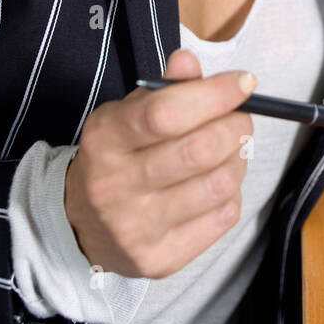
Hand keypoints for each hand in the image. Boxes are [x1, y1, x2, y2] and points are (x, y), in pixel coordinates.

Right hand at [63, 47, 255, 278]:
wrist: (80, 225)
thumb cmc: (118, 156)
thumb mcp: (128, 114)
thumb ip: (163, 88)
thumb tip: (188, 62)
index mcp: (105, 138)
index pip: (166, 113)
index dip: (215, 94)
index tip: (244, 82)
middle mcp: (114, 185)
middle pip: (199, 150)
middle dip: (236, 127)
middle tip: (241, 120)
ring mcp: (135, 228)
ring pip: (219, 185)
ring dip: (238, 160)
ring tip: (229, 152)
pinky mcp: (158, 260)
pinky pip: (223, 218)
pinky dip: (232, 194)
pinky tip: (215, 185)